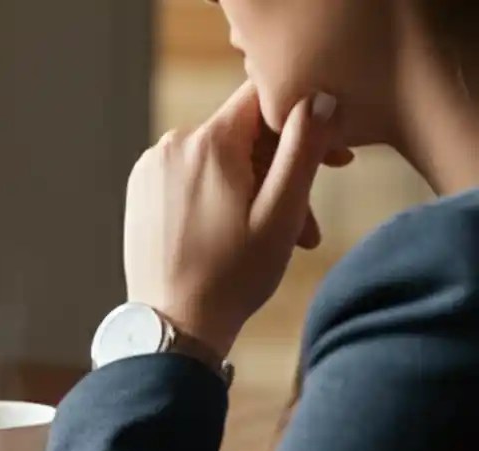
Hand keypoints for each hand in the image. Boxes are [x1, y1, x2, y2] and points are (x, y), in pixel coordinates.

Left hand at [123, 81, 350, 357]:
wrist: (172, 325)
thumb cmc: (231, 276)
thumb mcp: (281, 213)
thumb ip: (303, 148)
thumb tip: (318, 95)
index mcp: (208, 142)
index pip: (265, 98)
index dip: (304, 120)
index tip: (336, 158)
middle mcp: (172, 144)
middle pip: (244, 135)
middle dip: (283, 172)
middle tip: (310, 224)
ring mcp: (152, 168)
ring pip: (221, 160)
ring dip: (256, 191)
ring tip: (280, 240)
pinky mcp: (143, 190)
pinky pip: (193, 178)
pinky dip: (222, 197)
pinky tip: (239, 234)